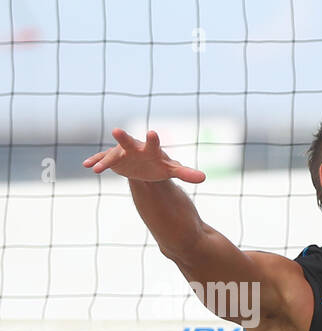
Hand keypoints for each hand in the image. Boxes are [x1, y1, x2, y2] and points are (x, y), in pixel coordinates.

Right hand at [83, 128, 205, 183]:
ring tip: (97, 168)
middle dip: (123, 137)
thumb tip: (203, 178)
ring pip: (112, 155)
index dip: (153, 139)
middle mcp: (135, 148)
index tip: (153, 133)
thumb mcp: (172, 170)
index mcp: (151, 149)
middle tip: (116, 131)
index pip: (154, 143)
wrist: (145, 166)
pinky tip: (87, 166)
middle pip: (129, 142)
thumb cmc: (160, 165)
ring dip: (105, 160)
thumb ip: (186, 173)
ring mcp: (122, 153)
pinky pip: (103, 160)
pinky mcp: (113, 160)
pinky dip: (96, 162)